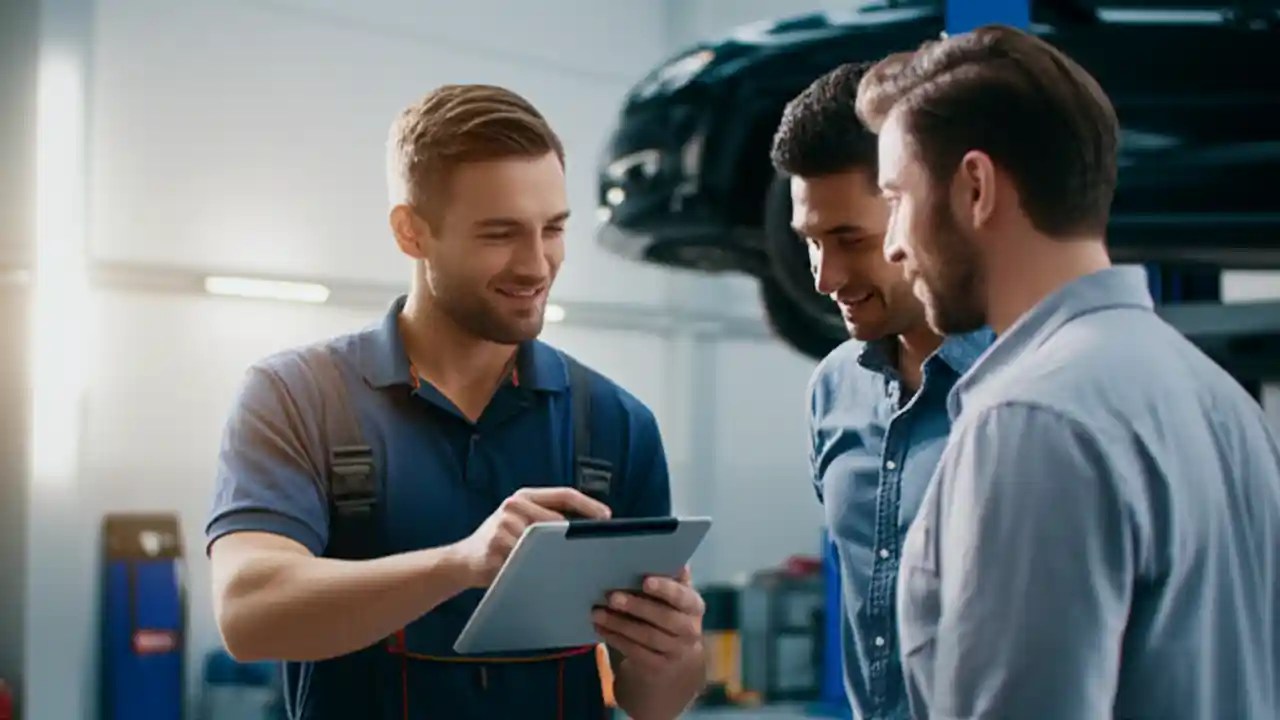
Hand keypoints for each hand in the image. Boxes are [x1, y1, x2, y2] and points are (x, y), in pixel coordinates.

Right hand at [455, 487, 610, 586]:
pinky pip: (528, 560)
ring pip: (546, 542)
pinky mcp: (497, 548)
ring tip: (573, 566)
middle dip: (577, 537)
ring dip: (560, 556)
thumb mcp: (519, 520)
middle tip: (597, 549)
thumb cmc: (499, 541)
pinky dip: (540, 568)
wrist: (462, 561)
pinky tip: (548, 575)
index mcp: (524, 496)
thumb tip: (587, 528)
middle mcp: (514, 506)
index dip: (589, 505)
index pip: (564, 494)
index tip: (608, 517)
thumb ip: (545, 518)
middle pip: (559, 521)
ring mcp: (504, 526)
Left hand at [592, 566, 705, 672]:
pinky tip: (600, 627)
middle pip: (664, 618)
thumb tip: (657, 550)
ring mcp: (675, 651)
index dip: (666, 589)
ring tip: (597, 612)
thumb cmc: (668, 614)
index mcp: (693, 606)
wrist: (675, 660)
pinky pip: (635, 651)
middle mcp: (690, 630)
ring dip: (619, 623)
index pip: (683, 597)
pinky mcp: (658, 667)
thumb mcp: (673, 597)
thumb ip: (668, 577)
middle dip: (636, 606)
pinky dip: (615, 638)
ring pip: (646, 636)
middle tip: (612, 596)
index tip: (645, 581)